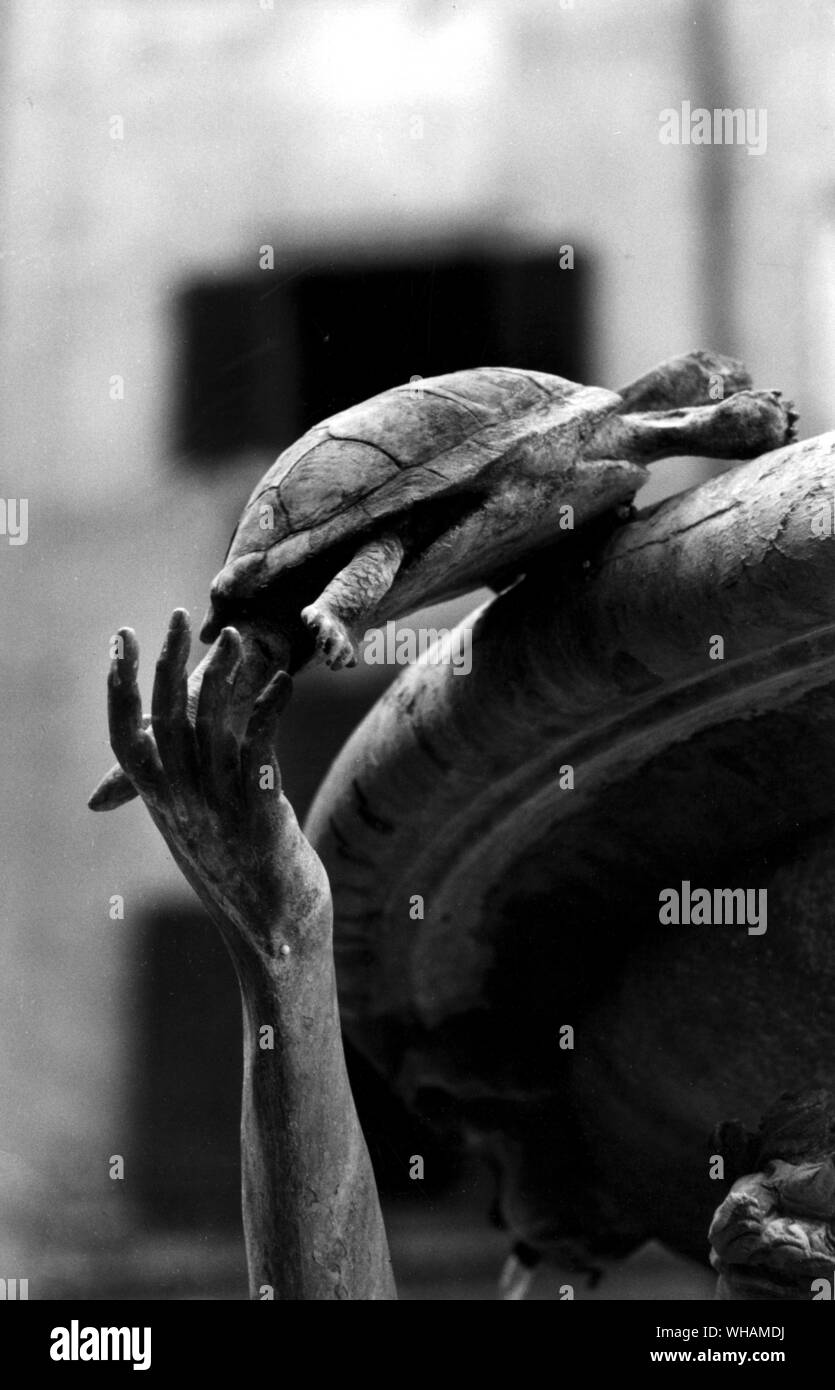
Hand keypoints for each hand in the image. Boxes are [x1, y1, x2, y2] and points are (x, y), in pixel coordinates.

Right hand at [107, 609, 331, 961]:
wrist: (276, 942)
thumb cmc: (245, 884)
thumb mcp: (202, 836)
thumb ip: (183, 798)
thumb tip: (166, 776)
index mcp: (163, 807)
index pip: (127, 737)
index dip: (120, 686)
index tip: (121, 641)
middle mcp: (182, 806)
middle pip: (165, 719)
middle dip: (167, 662)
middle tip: (176, 616)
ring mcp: (218, 810)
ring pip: (210, 727)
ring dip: (222, 676)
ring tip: (237, 636)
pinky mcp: (259, 814)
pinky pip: (259, 750)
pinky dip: (269, 711)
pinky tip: (283, 682)